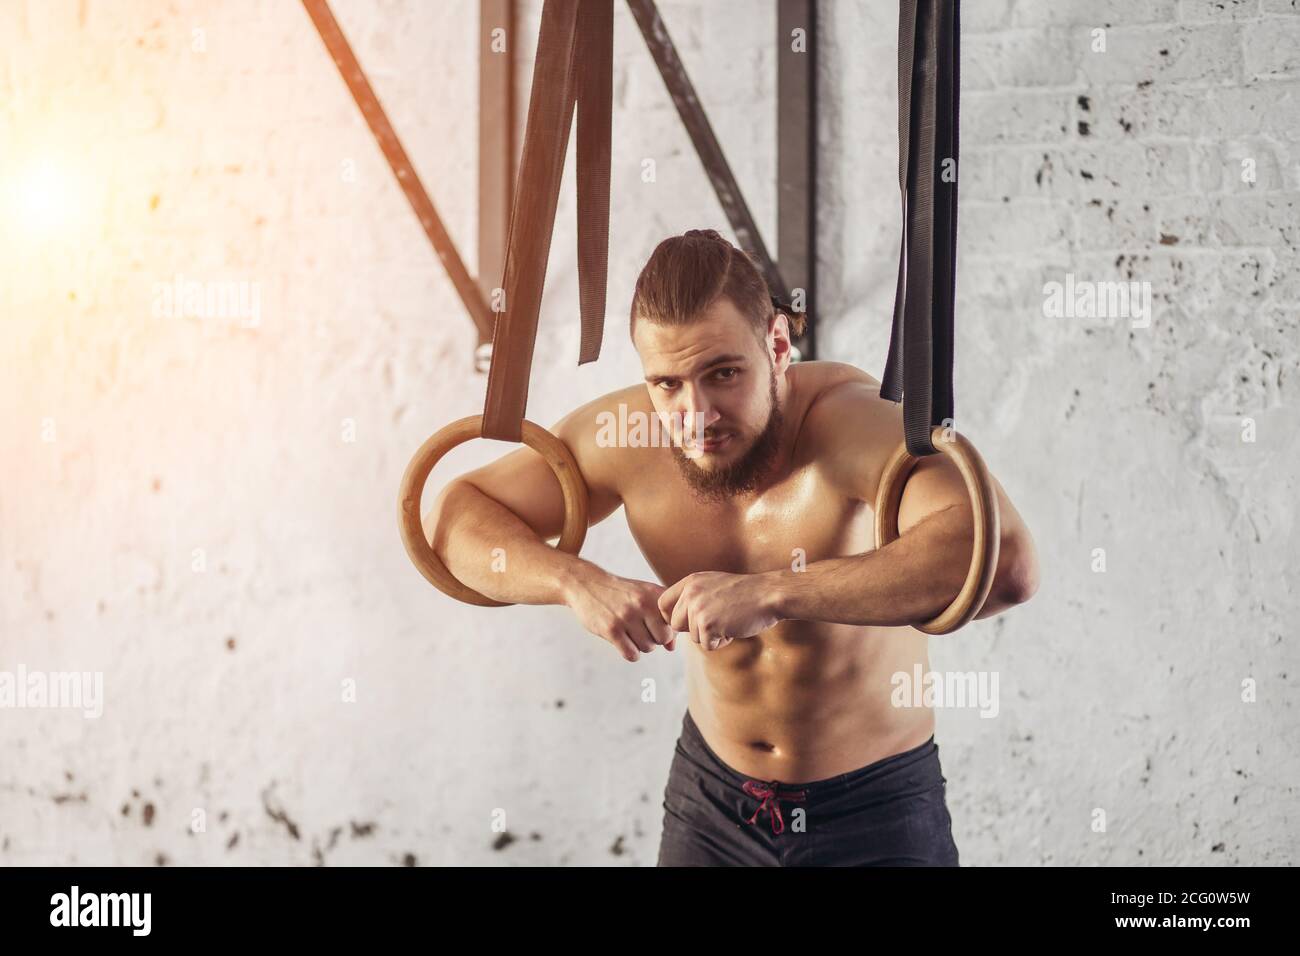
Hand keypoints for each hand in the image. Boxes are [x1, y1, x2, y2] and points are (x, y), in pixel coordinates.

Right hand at [564, 569, 675, 661]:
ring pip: (648, 648)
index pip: (675, 623)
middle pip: (663, 638)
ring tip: (631, 634)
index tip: (656, 625)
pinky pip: (631, 654)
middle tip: (643, 632)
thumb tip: (672, 648)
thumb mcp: (645, 596)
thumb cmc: (621, 594)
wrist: (587, 584)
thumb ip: (663, 618)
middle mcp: (643, 603)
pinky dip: (630, 653)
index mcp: (654, 593)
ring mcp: (626, 616)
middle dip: (655, 639)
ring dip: (640, 646)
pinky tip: (623, 642)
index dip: (668, 628)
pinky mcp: (611, 629)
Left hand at [657, 571, 783, 650]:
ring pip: (693, 637)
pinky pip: (707, 645)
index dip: (671, 617)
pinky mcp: (708, 625)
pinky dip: (721, 642)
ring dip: (711, 636)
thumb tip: (677, 618)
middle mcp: (690, 593)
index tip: (684, 623)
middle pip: (676, 624)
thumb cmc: (746, 592)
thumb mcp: (713, 584)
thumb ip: (694, 595)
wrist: (768, 594)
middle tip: (715, 623)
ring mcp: (698, 609)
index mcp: (690, 582)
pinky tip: (733, 628)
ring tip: (729, 621)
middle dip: (693, 629)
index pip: (663, 603)